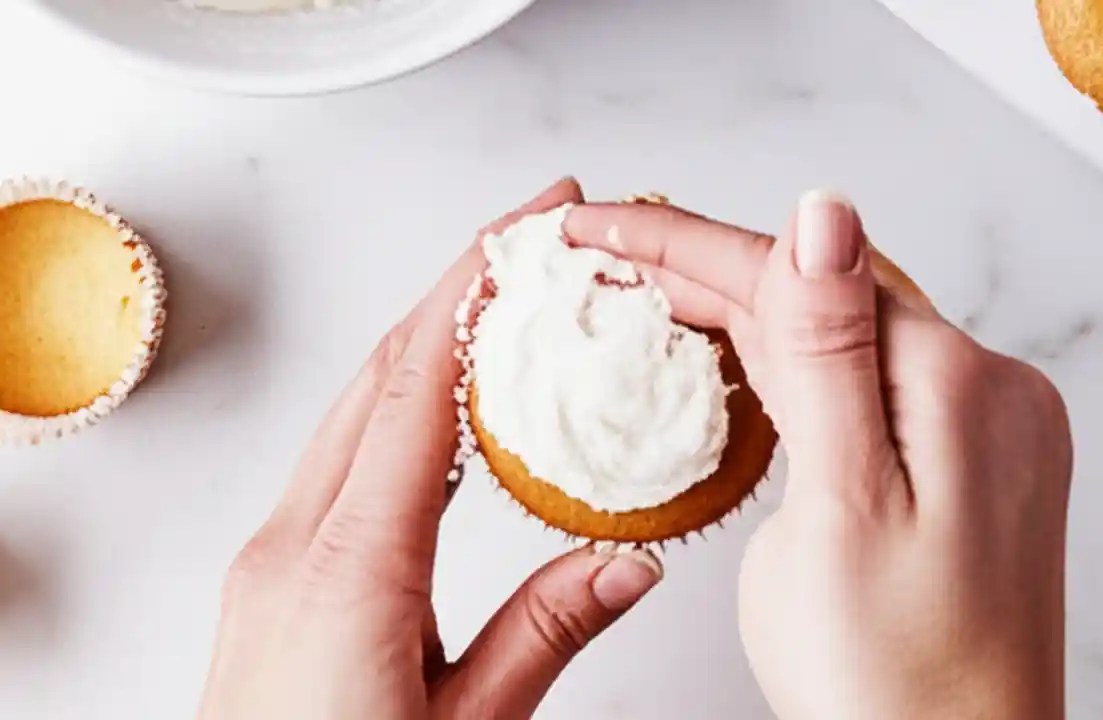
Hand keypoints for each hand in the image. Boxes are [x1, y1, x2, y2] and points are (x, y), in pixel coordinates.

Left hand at [198, 178, 663, 719]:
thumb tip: (627, 557)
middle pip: (382, 374)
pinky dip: (398, 405)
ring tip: (505, 303)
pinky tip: (442, 404)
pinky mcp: (271, 575)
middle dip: (459, 288)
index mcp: (349, 568)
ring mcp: (272, 555)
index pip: (419, 390)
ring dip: (429, 341)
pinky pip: (340, 456)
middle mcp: (295, 544)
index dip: (475, 292)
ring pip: (357, 407)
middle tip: (533, 235)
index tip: (527, 229)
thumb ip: (546, 635)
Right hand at [566, 191, 1071, 718]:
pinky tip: (749, 358)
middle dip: (710, 266)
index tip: (600, 224)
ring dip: (751, 308)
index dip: (687, 242)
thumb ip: (829, 355)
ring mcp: (983, 428)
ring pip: (843, 333)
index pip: (799, 274)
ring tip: (654, 291)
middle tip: (606, 251)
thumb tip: (822, 212)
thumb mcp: (844, 508)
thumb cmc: (895, 679)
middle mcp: (987, 391)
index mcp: (957, 387)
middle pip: (824, 293)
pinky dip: (798, 363)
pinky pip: (869, 382)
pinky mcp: (968, 464)